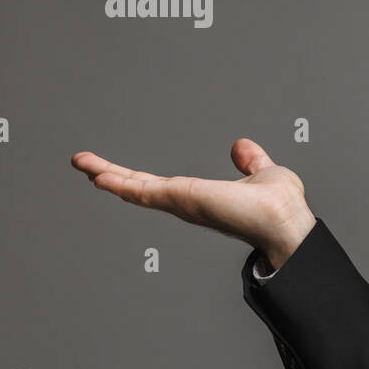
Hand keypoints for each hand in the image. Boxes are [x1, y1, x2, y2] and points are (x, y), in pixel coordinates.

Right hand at [71, 138, 315, 270]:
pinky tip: (100, 176)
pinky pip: (145, 191)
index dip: (134, 177)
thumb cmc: (281, 207)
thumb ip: (251, 162)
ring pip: (136, 188)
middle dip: (110, 174)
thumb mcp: (263, 173)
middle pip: (139, 186)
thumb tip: (241, 146)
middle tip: (82, 162)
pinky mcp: (184, 199)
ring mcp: (183, 203)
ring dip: (107, 174)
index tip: (111, 169)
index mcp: (201, 197)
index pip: (159, 185)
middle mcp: (187, 203)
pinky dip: (121, 183)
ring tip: (82, 163)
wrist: (287, 222)